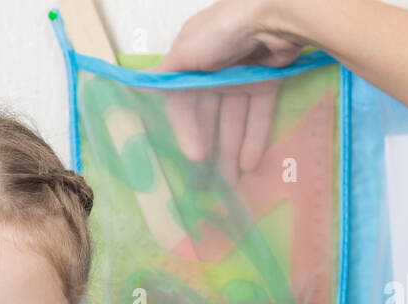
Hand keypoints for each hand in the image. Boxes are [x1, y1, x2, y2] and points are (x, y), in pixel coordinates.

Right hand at [154, 0, 306, 185]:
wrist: (272, 15)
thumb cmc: (222, 31)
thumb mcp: (185, 51)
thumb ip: (165, 75)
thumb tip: (135, 85)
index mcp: (191, 62)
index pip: (183, 104)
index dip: (187, 131)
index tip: (194, 157)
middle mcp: (214, 71)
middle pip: (209, 117)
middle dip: (209, 149)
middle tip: (207, 183)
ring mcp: (241, 77)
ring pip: (234, 120)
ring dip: (232, 151)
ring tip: (231, 182)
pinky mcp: (266, 81)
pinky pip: (258, 114)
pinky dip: (255, 139)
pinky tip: (250, 165)